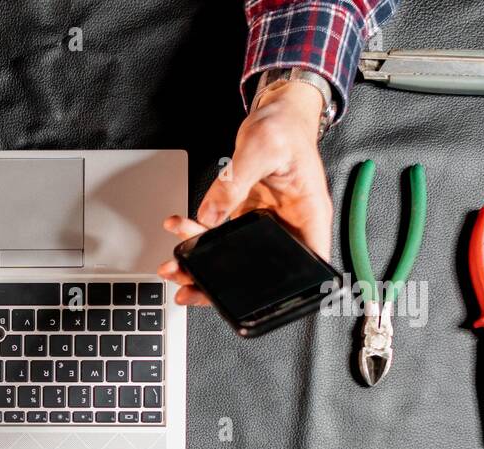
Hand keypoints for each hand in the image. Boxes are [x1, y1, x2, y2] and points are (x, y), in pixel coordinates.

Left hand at [158, 82, 331, 305]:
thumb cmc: (284, 126)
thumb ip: (235, 181)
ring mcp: (265, 223)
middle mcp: (287, 225)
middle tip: (191, 286)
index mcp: (308, 216)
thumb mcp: (262, 147)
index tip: (252, 301)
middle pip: (259, 268)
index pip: (305, 264)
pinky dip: (197, 233)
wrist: (276, 111)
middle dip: (222, 281)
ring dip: (202, 260)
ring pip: (233, 254)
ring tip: (175, 262)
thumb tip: (211, 212)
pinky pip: (219, 233)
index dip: (285, 291)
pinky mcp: (245, 215)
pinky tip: (179, 226)